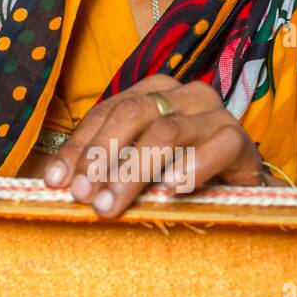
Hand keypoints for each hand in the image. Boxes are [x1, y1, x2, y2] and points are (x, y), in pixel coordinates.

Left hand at [42, 74, 269, 216]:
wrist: (239, 192)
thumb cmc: (181, 177)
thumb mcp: (137, 169)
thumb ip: (104, 168)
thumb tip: (56, 183)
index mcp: (153, 93)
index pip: (106, 113)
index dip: (78, 147)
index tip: (56, 183)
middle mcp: (183, 95)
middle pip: (133, 115)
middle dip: (102, 156)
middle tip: (84, 196)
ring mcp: (214, 114)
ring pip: (166, 133)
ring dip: (133, 172)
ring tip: (111, 204)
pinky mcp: (240, 139)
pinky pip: (216, 148)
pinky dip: (191, 169)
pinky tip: (170, 192)